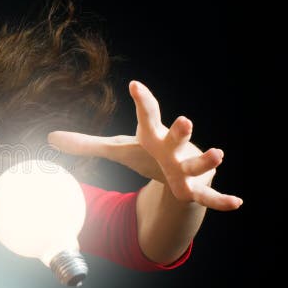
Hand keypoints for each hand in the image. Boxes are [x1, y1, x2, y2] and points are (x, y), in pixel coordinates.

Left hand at [47, 80, 242, 210]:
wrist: (176, 174)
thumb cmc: (148, 155)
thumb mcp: (118, 150)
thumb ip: (86, 144)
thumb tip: (49, 137)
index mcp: (153, 136)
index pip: (146, 115)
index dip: (142, 100)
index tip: (134, 84)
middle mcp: (174, 148)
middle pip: (177, 136)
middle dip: (182, 130)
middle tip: (185, 118)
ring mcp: (188, 167)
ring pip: (198, 164)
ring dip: (207, 159)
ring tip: (219, 152)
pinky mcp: (198, 188)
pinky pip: (210, 196)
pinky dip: (222, 200)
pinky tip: (238, 203)